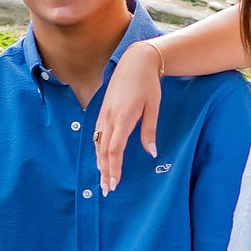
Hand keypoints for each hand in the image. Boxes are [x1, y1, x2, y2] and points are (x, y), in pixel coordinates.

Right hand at [93, 41, 161, 195]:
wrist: (135, 61)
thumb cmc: (148, 84)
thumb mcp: (153, 107)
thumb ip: (149, 131)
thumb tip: (151, 153)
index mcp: (123, 118)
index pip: (115, 150)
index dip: (114, 168)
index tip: (114, 183)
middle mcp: (110, 118)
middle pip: (104, 151)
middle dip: (105, 171)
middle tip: (107, 189)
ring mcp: (104, 114)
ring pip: (98, 144)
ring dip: (100, 163)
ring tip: (102, 179)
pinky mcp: (103, 111)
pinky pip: (97, 135)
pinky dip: (98, 150)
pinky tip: (100, 159)